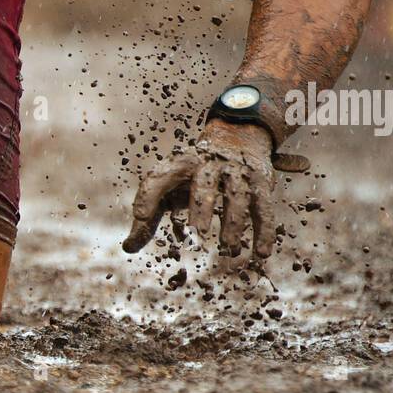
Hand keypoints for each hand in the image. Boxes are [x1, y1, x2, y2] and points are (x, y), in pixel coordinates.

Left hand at [121, 120, 308, 259]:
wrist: (238, 137)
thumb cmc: (193, 175)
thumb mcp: (168, 188)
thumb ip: (148, 218)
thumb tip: (128, 248)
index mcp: (180, 164)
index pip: (159, 176)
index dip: (149, 194)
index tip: (140, 215)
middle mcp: (210, 165)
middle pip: (204, 185)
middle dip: (201, 209)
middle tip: (196, 235)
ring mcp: (238, 173)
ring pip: (237, 197)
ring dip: (234, 223)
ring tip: (228, 249)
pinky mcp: (261, 184)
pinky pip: (264, 209)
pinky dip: (264, 232)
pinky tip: (261, 255)